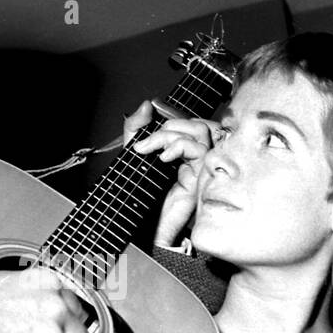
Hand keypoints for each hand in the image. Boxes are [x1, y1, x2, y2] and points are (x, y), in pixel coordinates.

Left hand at [122, 100, 214, 247]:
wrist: (140, 228)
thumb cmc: (139, 198)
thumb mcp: (132, 156)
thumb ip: (136, 129)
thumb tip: (146, 104)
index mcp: (180, 151)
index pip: (184, 121)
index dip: (167, 116)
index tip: (145, 122)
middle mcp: (193, 158)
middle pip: (194, 123)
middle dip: (166, 126)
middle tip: (144, 145)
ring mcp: (199, 167)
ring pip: (199, 131)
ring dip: (171, 135)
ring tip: (151, 151)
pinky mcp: (201, 178)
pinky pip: (200, 150)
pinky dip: (180, 146)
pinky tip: (163, 158)